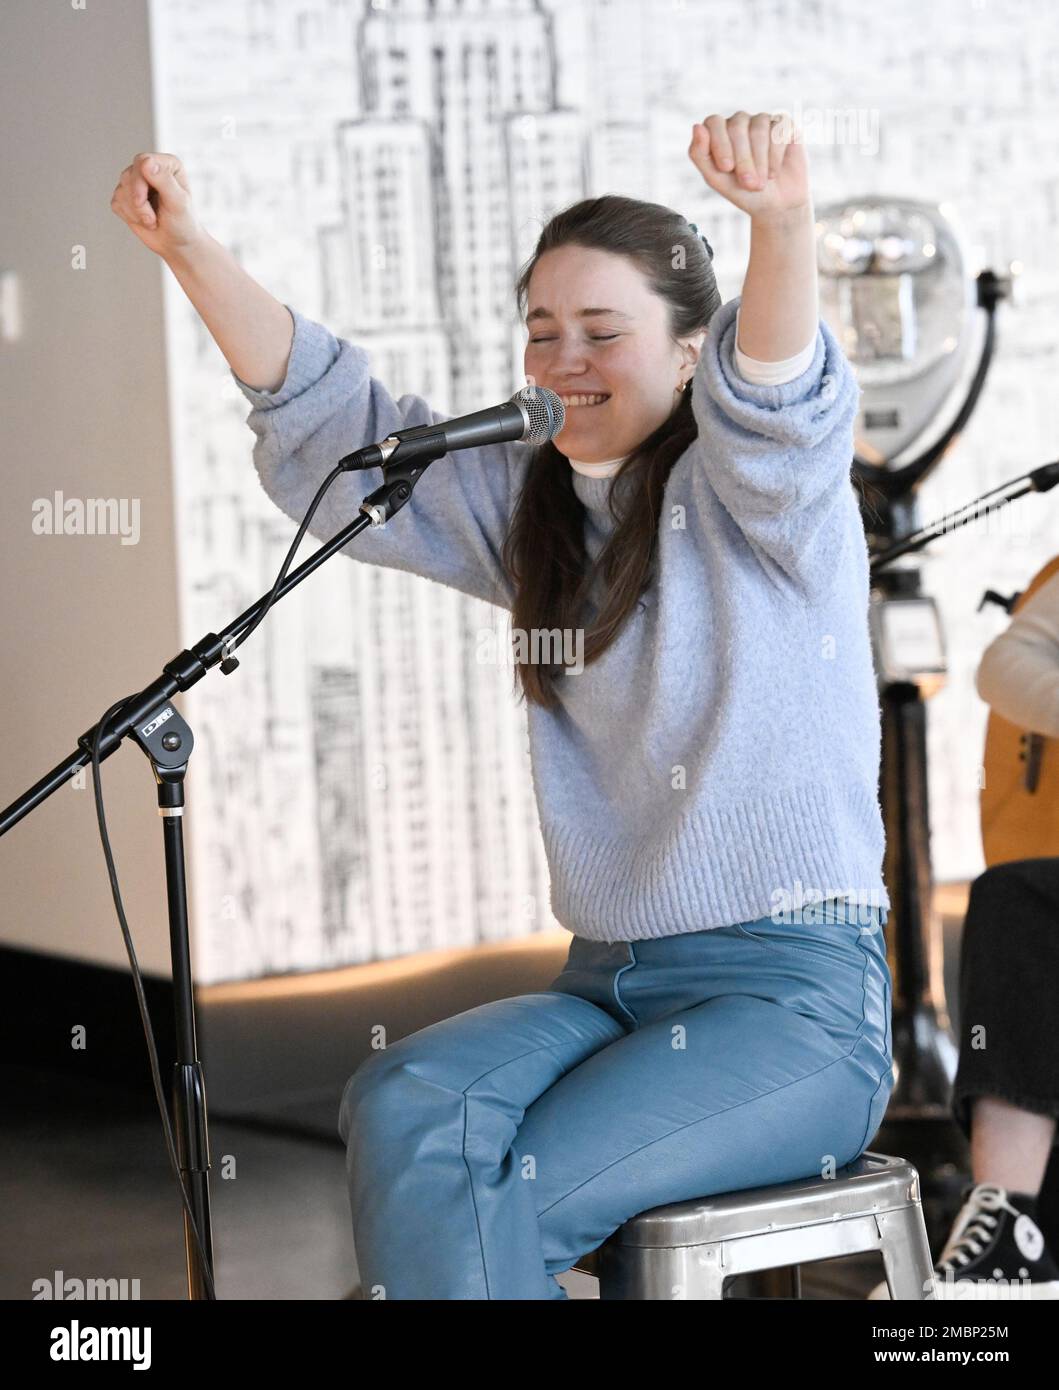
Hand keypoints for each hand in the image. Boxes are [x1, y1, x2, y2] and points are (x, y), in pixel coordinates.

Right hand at [110, 153, 204, 259]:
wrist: (177, 244)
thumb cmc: (182, 223)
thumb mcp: (178, 202)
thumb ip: (164, 181)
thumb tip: (146, 162)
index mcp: (166, 164)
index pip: (142, 161)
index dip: (139, 182)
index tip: (143, 200)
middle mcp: (149, 168)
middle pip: (128, 176)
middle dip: (138, 202)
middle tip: (152, 220)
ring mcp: (135, 182)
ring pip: (121, 190)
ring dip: (136, 212)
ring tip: (152, 221)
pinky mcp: (125, 197)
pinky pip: (116, 202)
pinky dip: (129, 216)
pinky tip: (144, 221)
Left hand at [688, 112, 810, 223]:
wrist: (774, 205)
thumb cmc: (742, 192)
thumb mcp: (716, 179)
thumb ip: (699, 154)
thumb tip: (697, 126)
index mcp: (720, 132)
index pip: (714, 122)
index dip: (720, 143)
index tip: (727, 168)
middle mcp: (740, 122)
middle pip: (737, 126)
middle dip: (743, 159)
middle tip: (748, 183)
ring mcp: (763, 121)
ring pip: (759, 128)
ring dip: (760, 160)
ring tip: (761, 182)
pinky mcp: (784, 125)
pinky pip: (779, 130)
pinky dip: (775, 156)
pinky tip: (773, 172)